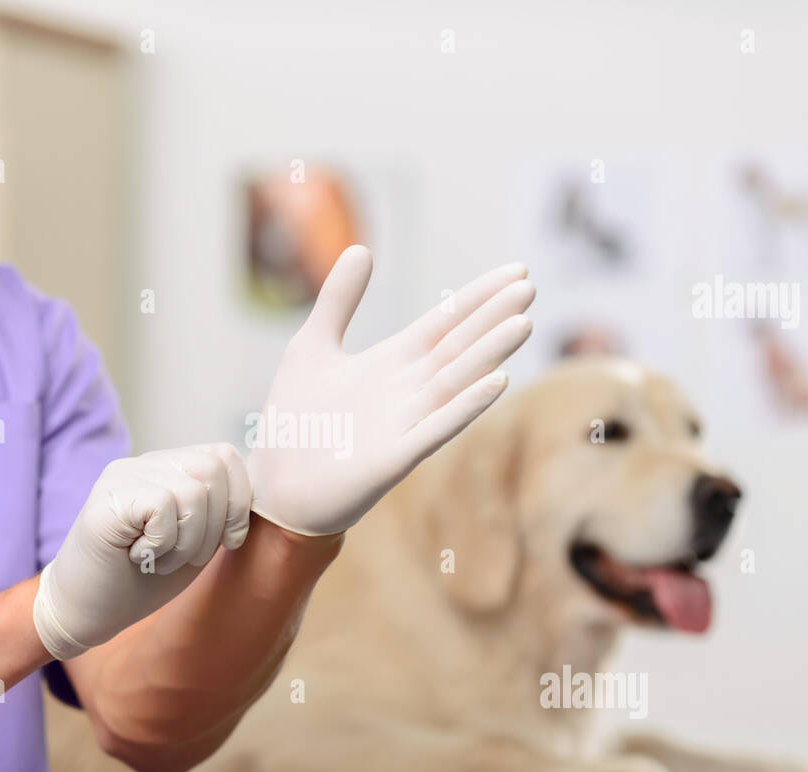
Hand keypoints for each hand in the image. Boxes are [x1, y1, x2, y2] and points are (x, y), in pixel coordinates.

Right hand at [33, 444, 250, 658]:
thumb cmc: (139, 581)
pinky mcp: (106, 498)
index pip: (224, 456)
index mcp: (167, 470)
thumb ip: (219, 513)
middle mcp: (144, 464)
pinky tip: (139, 556)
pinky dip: (163, 542)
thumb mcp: (195, 543)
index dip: (239, 500)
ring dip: (188, 540)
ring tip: (159, 558)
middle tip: (185, 555)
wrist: (83, 612)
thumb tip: (261, 496)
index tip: (229, 540)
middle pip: (213, 468)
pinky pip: (163, 506)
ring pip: (193, 491)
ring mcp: (122, 476)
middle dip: (215, 523)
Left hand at [247, 246, 534, 535]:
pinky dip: (465, 407)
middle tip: (530, 285)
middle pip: (458, 347)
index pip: (445, 323)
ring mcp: (405, 425)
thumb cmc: (297, 421)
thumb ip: (338, 301)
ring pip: (455, 383)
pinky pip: (436, 430)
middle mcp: (407, 391)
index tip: (516, 271)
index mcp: (392, 363)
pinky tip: (497, 382)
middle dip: (493, 318)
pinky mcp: (394, 459)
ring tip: (523, 323)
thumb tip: (362, 248)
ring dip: (489, 354)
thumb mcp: (312, 347)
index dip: (478, 297)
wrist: (277, 487)